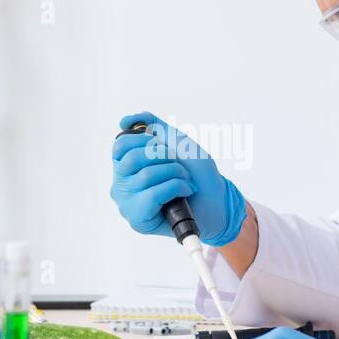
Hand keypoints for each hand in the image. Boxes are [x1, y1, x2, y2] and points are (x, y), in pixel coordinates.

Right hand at [110, 111, 245, 245]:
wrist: (217, 201)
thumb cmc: (197, 174)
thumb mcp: (176, 141)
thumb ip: (152, 124)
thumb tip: (124, 120)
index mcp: (127, 165)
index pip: (120, 146)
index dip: (144, 141)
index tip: (163, 146)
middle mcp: (122, 184)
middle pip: (132, 158)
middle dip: (164, 156)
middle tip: (179, 166)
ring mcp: (128, 202)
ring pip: (146, 176)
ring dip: (175, 173)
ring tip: (186, 180)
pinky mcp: (138, 219)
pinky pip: (153, 195)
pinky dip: (176, 188)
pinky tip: (184, 193)